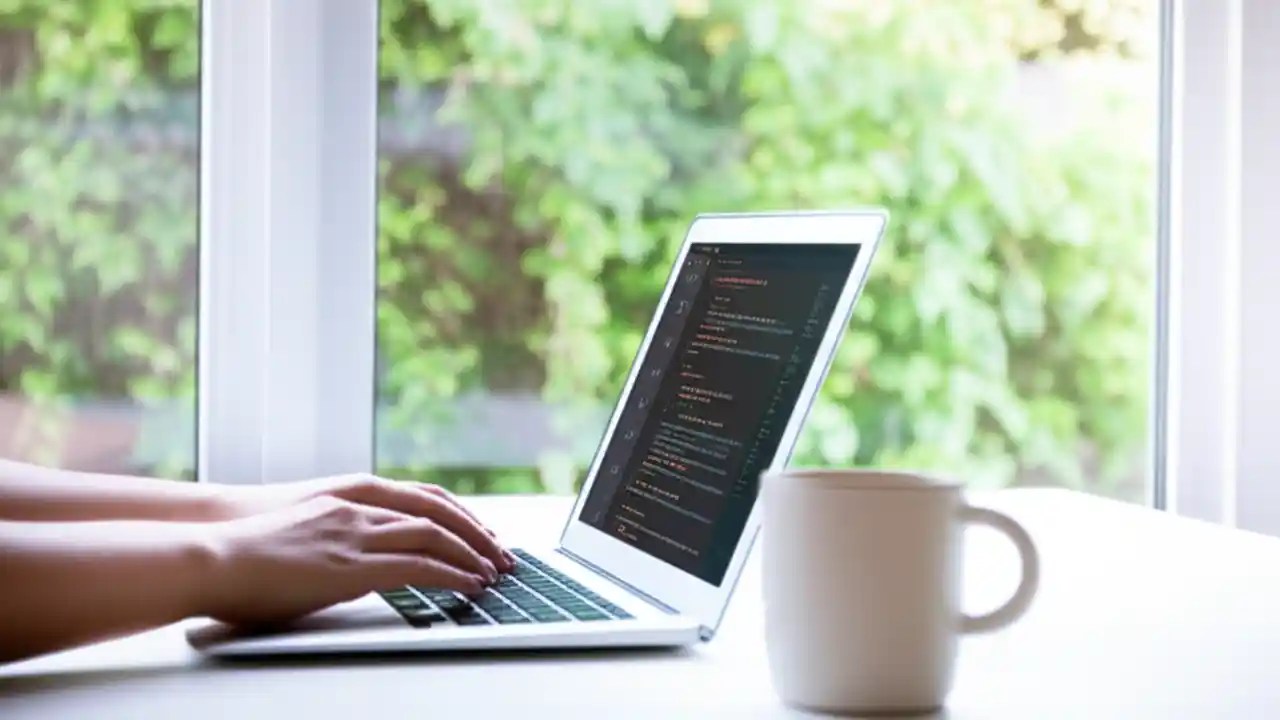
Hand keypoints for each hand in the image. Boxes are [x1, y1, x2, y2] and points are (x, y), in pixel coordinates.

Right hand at [201, 496, 491, 625]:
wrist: (212, 554)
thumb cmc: (246, 549)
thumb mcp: (304, 531)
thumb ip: (338, 537)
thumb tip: (358, 563)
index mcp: (349, 497)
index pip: (421, 498)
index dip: (458, 514)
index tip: (481, 531)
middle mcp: (359, 508)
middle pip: (437, 512)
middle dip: (476, 533)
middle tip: (502, 553)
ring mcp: (356, 534)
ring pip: (433, 536)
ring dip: (471, 554)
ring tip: (494, 572)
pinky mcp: (351, 566)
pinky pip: (416, 566)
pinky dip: (451, 574)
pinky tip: (469, 585)